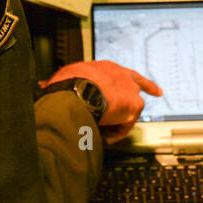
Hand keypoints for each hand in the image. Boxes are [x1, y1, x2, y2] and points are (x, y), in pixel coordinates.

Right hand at [40, 60, 161, 143]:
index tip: (140, 79)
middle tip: (157, 91)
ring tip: (101, 130)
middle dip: (147, 88)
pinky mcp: (134, 105)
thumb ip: (63, 84)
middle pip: (138, 84)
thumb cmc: (68, 83)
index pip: (122, 72)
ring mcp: (130, 90)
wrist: (77, 90)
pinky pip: (124, 125)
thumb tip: (45, 87)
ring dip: (118, 121)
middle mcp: (122, 75)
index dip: (130, 77)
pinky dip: (114, 133)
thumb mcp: (65, 78)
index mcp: (105, 67)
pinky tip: (102, 135)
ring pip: (129, 109)